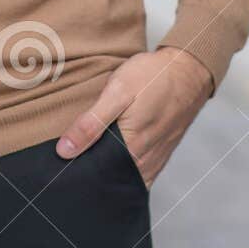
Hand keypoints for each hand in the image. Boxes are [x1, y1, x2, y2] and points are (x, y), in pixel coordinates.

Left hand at [54, 48, 212, 187]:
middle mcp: (144, 161)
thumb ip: (91, 123)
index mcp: (131, 150)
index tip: (60, 166)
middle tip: (70, 161)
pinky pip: (139, 170)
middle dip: (91, 173)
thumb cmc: (153, 77)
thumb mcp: (117, 92)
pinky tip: (112, 154)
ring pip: (124, 175)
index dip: (78, 172)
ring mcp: (155, 158)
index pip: (97, 176)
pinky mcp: (161, 151)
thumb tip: (65, 151)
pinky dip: (124, 166)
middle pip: (110, 177)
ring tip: (88, 157)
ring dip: (107, 170)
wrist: (188, 70)